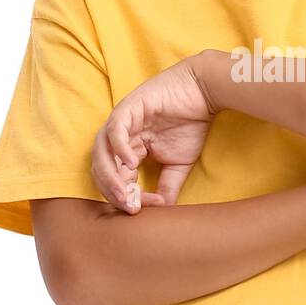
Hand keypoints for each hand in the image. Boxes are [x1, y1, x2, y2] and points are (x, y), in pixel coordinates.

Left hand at [91, 55, 215, 214]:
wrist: (203, 92)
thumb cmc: (190, 123)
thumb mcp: (178, 165)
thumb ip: (167, 187)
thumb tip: (162, 212)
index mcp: (127, 149)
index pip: (115, 178)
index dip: (124, 197)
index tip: (139, 211)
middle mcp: (119, 137)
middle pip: (102, 168)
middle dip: (113, 191)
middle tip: (129, 207)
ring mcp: (121, 121)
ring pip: (102, 152)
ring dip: (111, 175)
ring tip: (126, 192)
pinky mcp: (128, 107)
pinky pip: (114, 130)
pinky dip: (119, 148)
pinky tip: (132, 163)